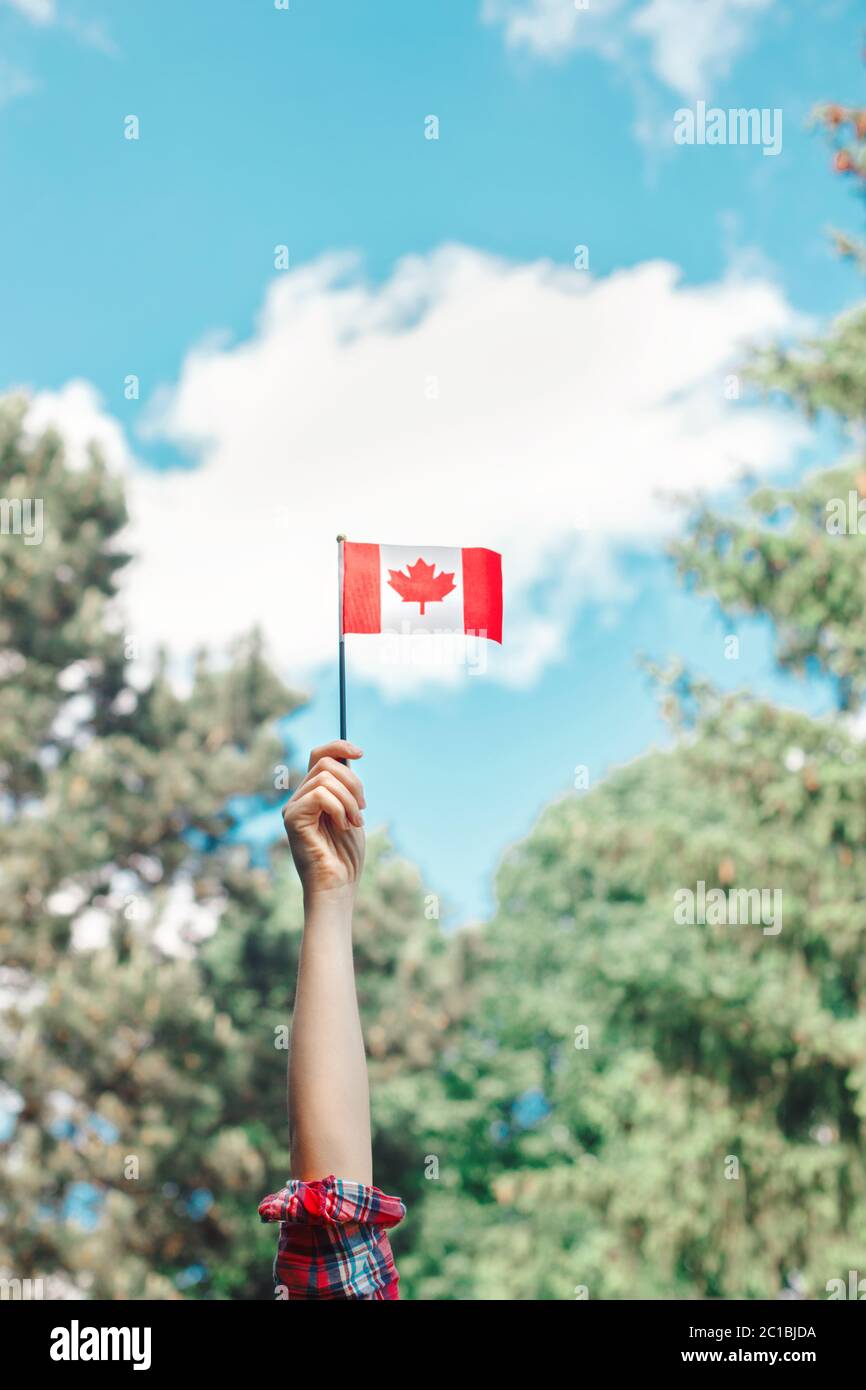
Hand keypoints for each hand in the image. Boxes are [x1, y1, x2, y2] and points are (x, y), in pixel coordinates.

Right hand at [282, 740, 365, 901]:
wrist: (338, 887)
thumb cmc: (345, 857)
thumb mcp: (351, 812)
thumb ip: (346, 787)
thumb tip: (349, 756)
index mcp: (312, 795)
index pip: (319, 755)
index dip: (338, 746)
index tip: (360, 753)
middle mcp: (299, 798)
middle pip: (325, 763)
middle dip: (353, 781)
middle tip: (362, 808)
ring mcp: (292, 808)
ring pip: (325, 778)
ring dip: (349, 799)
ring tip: (355, 822)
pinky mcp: (292, 819)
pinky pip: (320, 795)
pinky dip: (339, 808)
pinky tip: (344, 826)